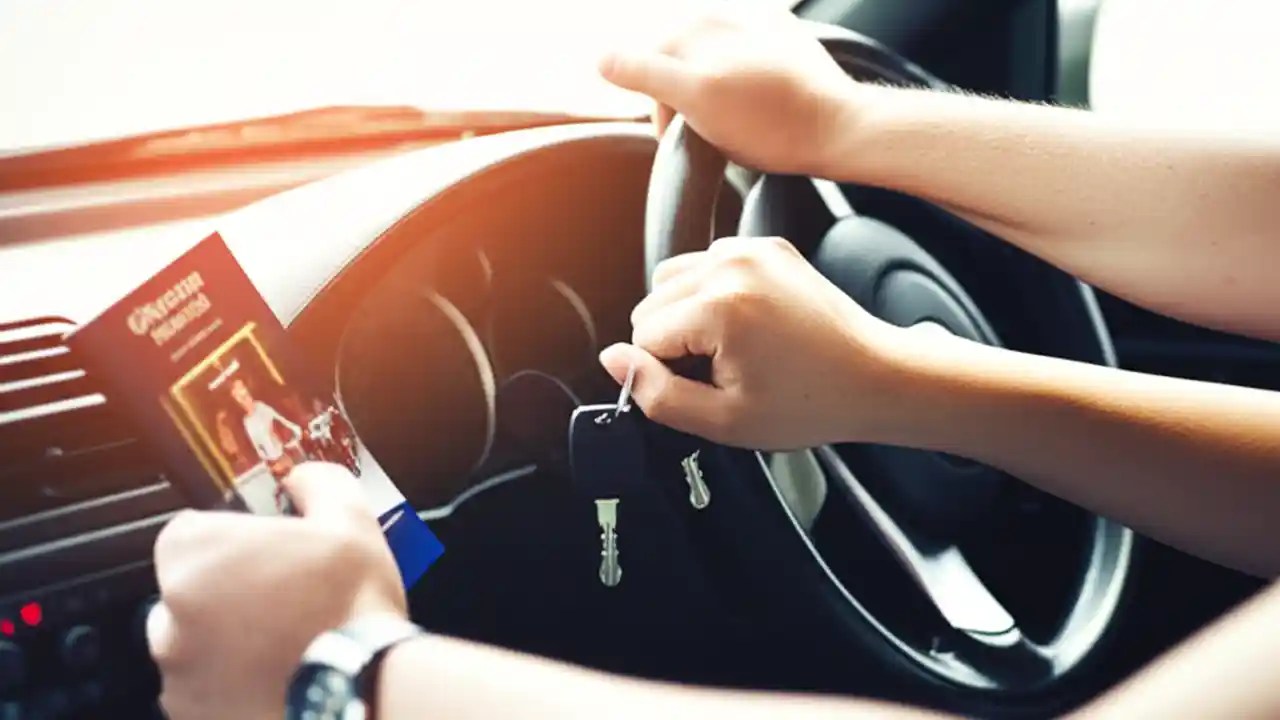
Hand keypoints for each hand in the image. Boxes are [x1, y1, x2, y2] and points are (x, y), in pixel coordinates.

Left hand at [149, 462, 405, 719]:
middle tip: (283, 596)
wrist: (360, 690)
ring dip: (229, 640)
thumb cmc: (349, 608)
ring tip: (287, 641)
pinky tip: (280, 674)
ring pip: (196, 643)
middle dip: (226, 591)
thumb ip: (317, 483)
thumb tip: (302, 478)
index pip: (187, 531)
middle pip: (188, 589)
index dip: (229, 537)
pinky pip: (207, 690)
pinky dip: (234, 683)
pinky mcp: (192, 715)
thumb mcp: (350, 519)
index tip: (262, 548)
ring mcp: (179, 673)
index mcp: (196, 554)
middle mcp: (170, 615)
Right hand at [598, 6, 864, 176]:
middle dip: (687, 106)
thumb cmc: (768, 124)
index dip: (659, 113)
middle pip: (681, 71)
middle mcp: (726, 21)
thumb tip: (601, 59)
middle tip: (708, 142)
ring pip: (713, 74)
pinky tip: (758, 117)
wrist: (837, 129)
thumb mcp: (695, 99)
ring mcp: (757, 33)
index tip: (679, 142)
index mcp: (697, 30)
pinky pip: (746, 76)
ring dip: (715, 102)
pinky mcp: (787, 50)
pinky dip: (743, 96)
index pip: (648, 71)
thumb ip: (645, 73)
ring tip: (737, 131)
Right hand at [600, 237, 915, 450]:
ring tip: (731, 347)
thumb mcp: (723, 421)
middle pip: (651, 302)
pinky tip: (745, 324)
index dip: (664, 371)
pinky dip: (712, 294)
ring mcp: (751, 250)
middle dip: (673, 341)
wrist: (875, 377)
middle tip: (723, 372)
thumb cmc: (809, 404)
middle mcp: (731, 265)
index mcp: (719, 307)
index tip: (706, 387)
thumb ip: (656, 394)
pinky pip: (707, 265)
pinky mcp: (766, 246)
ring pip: (672, 279)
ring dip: (686, 314)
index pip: (642, 336)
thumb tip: (613, 360)